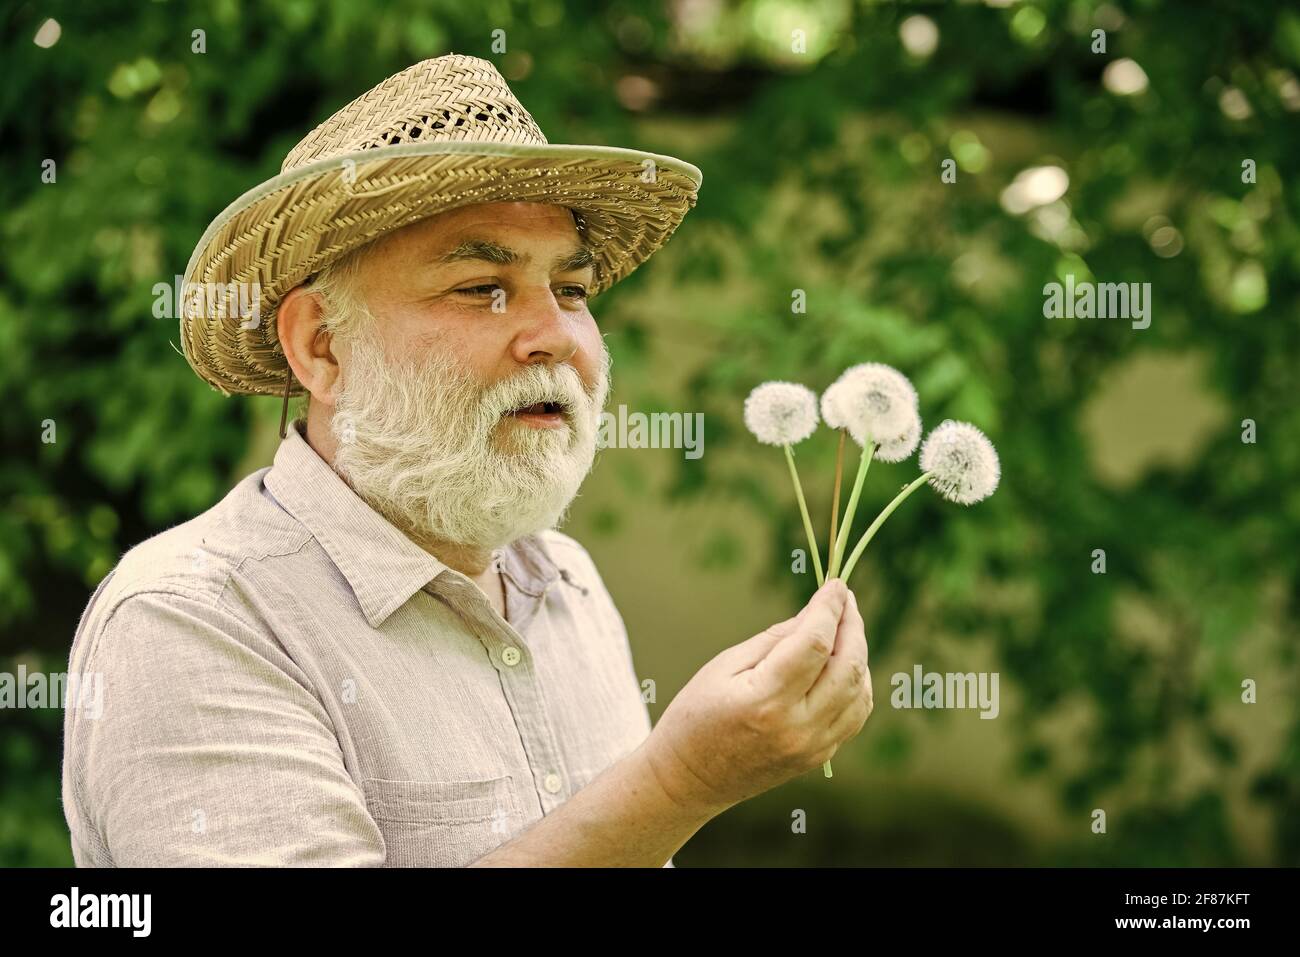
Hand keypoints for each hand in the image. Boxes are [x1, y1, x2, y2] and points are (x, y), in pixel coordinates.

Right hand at [644, 578, 872, 813]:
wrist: (688, 780)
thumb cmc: (696, 714)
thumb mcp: (725, 665)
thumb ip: (775, 639)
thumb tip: (815, 614)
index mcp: (766, 700)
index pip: (816, 643)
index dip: (830, 608)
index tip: (836, 585)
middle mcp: (797, 727)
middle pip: (849, 666)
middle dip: (852, 625)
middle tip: (845, 600)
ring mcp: (813, 747)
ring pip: (861, 691)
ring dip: (859, 653)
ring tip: (844, 628)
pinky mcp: (819, 758)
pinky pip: (855, 714)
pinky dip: (858, 683)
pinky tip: (843, 664)